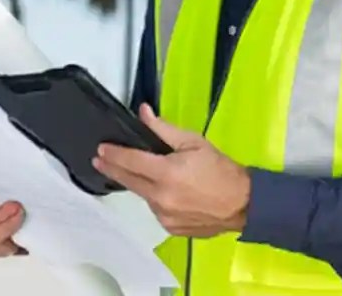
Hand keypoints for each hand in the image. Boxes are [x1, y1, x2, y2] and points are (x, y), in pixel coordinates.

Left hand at [93, 103, 250, 238]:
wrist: (242, 204)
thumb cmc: (220, 169)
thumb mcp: (194, 142)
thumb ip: (164, 129)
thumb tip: (143, 113)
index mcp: (166, 173)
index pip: (130, 161)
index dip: (113, 154)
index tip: (100, 150)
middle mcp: (161, 197)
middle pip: (128, 181)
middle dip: (111, 169)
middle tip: (99, 160)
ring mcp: (164, 216)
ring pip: (143, 196)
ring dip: (140, 184)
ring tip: (145, 174)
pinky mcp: (170, 228)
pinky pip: (155, 209)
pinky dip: (156, 198)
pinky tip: (166, 192)